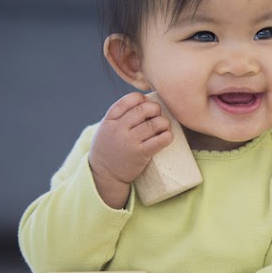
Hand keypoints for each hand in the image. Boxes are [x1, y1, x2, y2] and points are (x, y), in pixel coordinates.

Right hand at [88, 92, 174, 207]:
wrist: (104, 174)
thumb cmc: (108, 148)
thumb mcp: (105, 128)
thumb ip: (119, 115)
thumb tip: (144, 100)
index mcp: (109, 120)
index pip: (127, 101)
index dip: (141, 98)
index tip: (146, 102)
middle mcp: (119, 129)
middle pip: (143, 109)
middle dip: (155, 108)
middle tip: (157, 114)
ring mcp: (130, 142)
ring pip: (154, 124)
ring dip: (164, 122)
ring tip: (163, 126)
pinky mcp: (141, 154)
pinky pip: (160, 140)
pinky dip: (168, 135)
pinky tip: (167, 136)